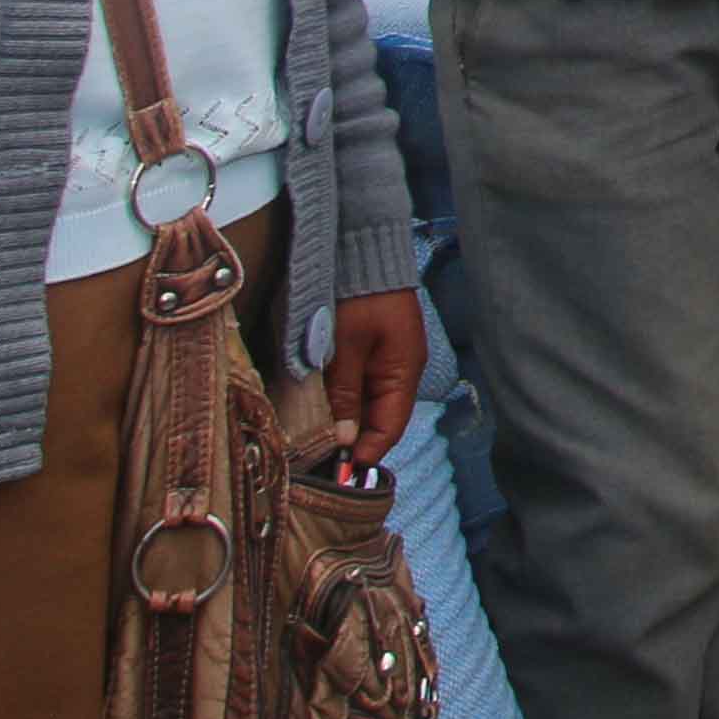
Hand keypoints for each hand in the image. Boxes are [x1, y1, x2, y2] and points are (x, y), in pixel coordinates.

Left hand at [329, 286, 426, 470]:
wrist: (362, 245)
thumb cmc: (356, 294)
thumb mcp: (344, 346)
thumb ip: (344, 394)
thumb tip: (345, 441)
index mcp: (403, 371)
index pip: (389, 428)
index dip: (364, 454)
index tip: (335, 473)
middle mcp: (402, 367)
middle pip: (378, 418)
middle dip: (352, 439)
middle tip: (318, 459)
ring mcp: (388, 355)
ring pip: (367, 401)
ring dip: (345, 419)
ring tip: (316, 436)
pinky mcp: (373, 345)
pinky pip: (361, 382)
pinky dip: (344, 398)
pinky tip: (322, 405)